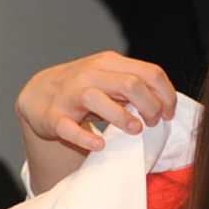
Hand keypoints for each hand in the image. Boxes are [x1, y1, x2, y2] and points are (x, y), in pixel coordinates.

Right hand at [16, 51, 175, 154]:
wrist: (39, 94)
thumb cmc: (84, 89)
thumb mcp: (110, 79)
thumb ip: (134, 86)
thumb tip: (165, 103)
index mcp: (109, 63)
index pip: (150, 72)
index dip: (166, 95)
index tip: (169, 114)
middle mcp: (90, 74)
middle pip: (131, 84)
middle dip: (150, 106)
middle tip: (153, 123)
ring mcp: (71, 95)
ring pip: (98, 99)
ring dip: (123, 117)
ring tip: (136, 130)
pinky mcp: (55, 117)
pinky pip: (70, 128)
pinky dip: (86, 138)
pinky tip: (100, 145)